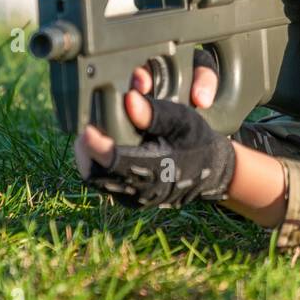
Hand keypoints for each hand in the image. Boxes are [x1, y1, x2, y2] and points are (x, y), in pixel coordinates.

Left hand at [75, 46, 233, 207]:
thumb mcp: (182, 120)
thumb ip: (155, 111)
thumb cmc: (197, 141)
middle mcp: (140, 188)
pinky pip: (104, 184)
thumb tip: (129, 98)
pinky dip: (99, 165)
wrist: (212, 171)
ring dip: (90, 157)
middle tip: (86, 126)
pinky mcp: (131, 201)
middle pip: (95, 170)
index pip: (111, 158)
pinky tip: (103, 149)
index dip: (94, 142)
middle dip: (86, 148)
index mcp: (153, 168)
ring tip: (92, 135)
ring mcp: (134, 198)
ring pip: (96, 179)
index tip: (88, 123)